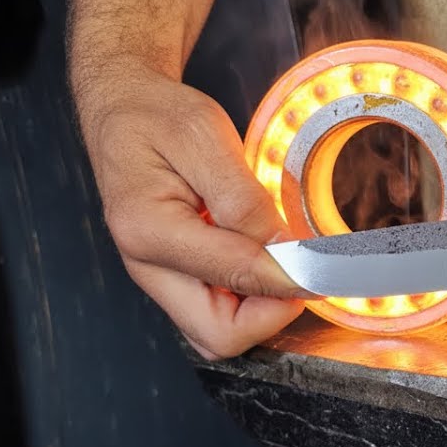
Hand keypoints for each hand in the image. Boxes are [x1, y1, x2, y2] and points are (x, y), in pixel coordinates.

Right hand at [76, 62, 308, 358]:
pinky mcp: (173, 277)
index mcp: (149, 229)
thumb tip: (285, 250)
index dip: (287, 278)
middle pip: (218, 335)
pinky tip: (261, 260)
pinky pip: (215, 313)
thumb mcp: (207, 138)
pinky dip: (248, 301)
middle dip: (269, 314)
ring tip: (279, 261)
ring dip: (259, 311)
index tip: (323, 266)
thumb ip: (245, 201)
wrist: (123, 111)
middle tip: (299, 271)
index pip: (234, 279)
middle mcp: (146, 266)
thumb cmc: (157, 118)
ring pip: (217, 333)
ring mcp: (158, 277)